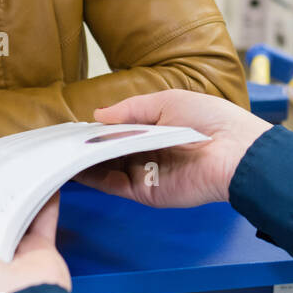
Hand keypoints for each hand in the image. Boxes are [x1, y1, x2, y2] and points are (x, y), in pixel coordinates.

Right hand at [75, 89, 271, 207]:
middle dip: (85, 145)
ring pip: (105, 168)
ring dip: (83, 161)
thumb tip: (98, 115)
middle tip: (57, 140)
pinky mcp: (144, 192)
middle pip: (108, 151)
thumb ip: (131, 109)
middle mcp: (148, 152)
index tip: (72, 126)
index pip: (119, 130)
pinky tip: (73, 166)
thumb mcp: (167, 101)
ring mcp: (144, 173)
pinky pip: (112, 184)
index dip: (97, 129)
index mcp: (156, 128)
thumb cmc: (210, 119)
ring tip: (57, 151)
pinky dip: (92, 177)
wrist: (234, 152)